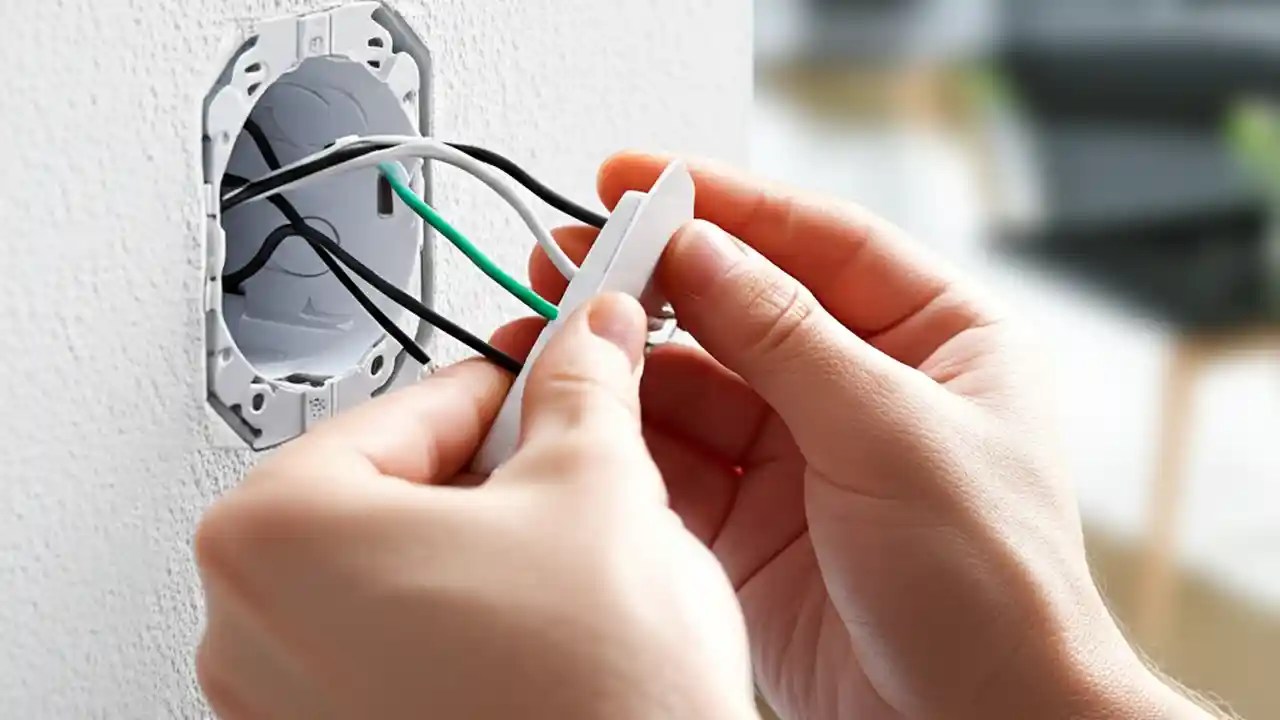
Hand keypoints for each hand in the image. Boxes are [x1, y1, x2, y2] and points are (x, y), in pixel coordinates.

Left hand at [194, 295, 757, 719]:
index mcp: (274, 532)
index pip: (407, 404)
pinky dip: (456, 618)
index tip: (549, 373)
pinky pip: (390, 645)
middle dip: (490, 471)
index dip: (505, 384)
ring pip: (393, 570)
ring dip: (477, 545)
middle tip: (567, 461)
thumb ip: (582, 387)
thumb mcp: (598, 485)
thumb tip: (588, 343)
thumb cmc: (588, 696)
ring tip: (561, 558)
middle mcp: (247, 626)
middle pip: (390, 489)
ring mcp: (281, 703)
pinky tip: (532, 627)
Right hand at [527, 154, 1211, 719]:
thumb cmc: (994, 588)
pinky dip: (625, 435)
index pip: (817, 242)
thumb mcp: (893, 430)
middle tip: (572, 256)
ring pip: (694, 384)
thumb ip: (786, 335)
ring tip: (554, 335)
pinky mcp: (750, 523)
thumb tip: (700, 251)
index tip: (638, 179)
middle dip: (655, 280)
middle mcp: (862, 389)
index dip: (725, 203)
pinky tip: (582, 410)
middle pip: (739, 307)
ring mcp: (801, 456)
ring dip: (627, 359)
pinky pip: (673, 460)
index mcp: (935, 340)